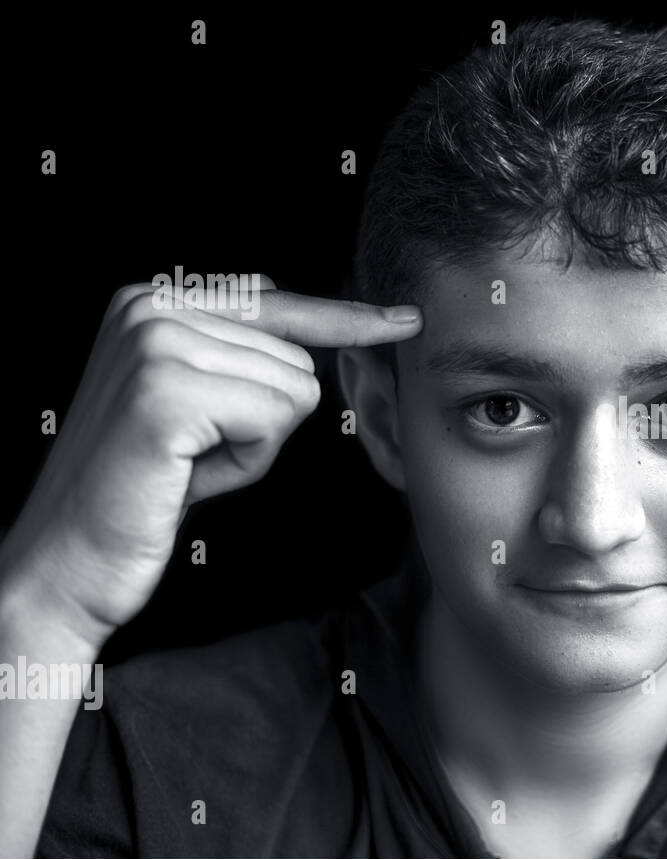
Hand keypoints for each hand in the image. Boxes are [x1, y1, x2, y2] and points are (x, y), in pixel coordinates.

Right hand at [0, 278, 421, 648]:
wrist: (67, 561)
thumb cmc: (145, 488)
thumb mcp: (200, 406)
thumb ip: (246, 356)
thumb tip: (323, 329)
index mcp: (152, 297)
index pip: (280, 301)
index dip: (346, 318)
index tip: (408, 318)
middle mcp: (149, 303)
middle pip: (298, 358)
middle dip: (265, 423)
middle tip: (193, 454)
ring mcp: (154, 341)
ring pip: (296, 390)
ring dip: (255, 445)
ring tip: (187, 463)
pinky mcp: (165, 391)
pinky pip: (277, 417)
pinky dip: (248, 461)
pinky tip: (188, 474)